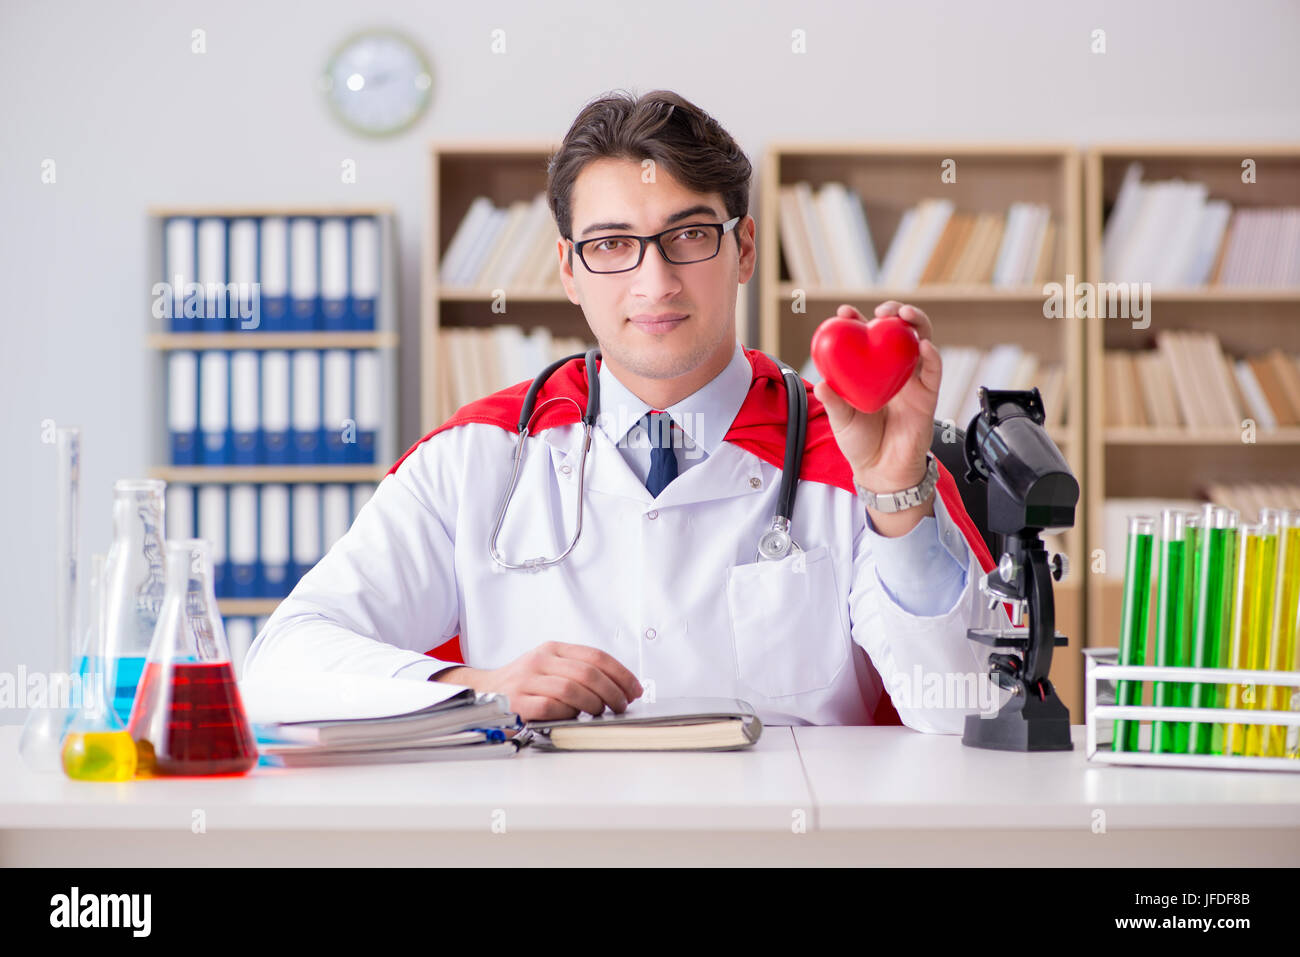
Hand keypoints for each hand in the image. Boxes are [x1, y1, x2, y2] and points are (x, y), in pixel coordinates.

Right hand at [432, 641, 642, 722]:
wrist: (482, 691)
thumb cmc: (523, 683)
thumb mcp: (549, 667)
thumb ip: (577, 671)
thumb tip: (618, 688)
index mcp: (552, 649)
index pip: (595, 656)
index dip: (620, 673)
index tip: (634, 688)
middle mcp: (540, 660)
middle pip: (588, 673)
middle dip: (613, 692)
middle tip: (622, 705)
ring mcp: (527, 680)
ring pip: (573, 689)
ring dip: (594, 703)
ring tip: (601, 713)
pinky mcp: (518, 701)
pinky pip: (553, 706)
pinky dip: (569, 712)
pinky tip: (574, 716)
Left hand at [812, 302, 940, 535]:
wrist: (882, 471)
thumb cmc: (861, 443)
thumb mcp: (841, 421)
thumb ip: (834, 403)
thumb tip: (821, 385)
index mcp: (870, 371)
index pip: (865, 338)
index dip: (856, 321)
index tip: (844, 312)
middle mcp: (892, 370)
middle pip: (898, 332)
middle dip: (894, 313)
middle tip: (884, 310)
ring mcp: (912, 381)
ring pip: (919, 343)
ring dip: (916, 324)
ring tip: (905, 316)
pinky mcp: (928, 395)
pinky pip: (933, 372)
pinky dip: (931, 356)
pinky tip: (923, 346)